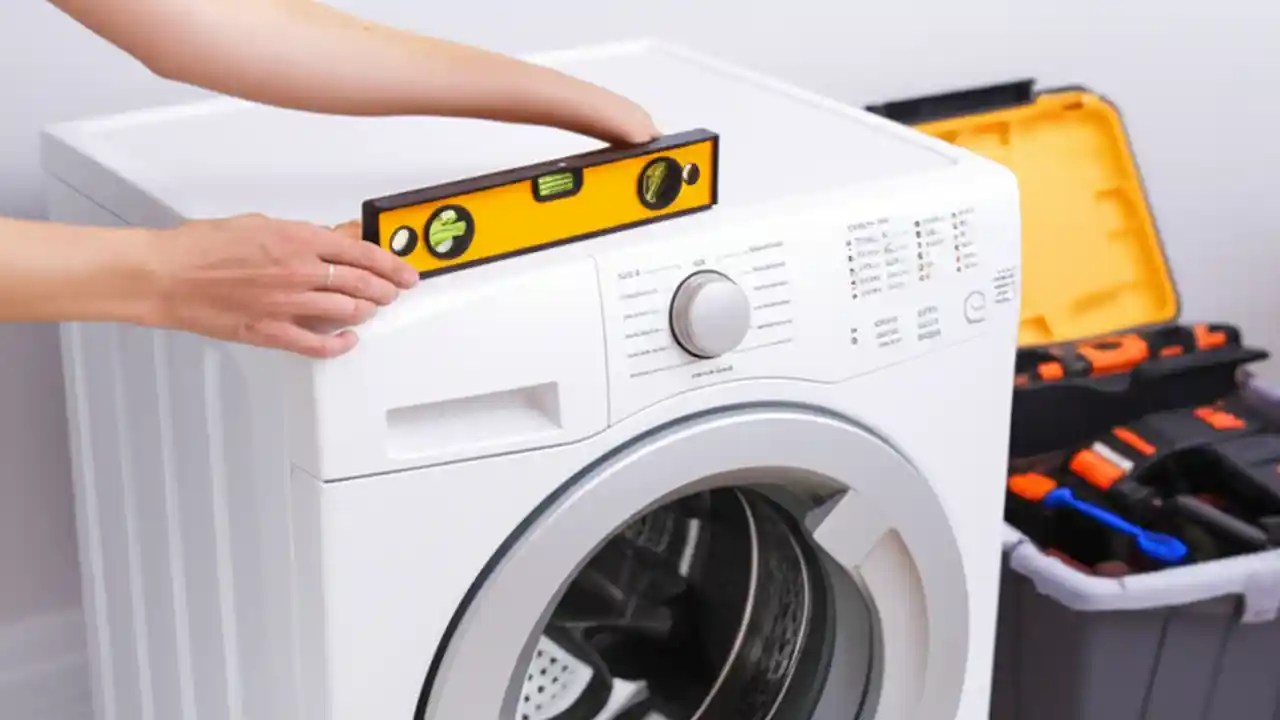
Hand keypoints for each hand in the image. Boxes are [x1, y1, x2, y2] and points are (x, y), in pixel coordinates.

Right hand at [144, 214, 417, 357]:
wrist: (167, 275)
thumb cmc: (203, 247)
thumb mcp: (261, 224)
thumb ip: (304, 234)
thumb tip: (336, 238)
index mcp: (297, 239)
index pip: (361, 252)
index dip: (391, 263)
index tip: (404, 270)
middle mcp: (298, 272)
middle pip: (362, 283)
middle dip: (387, 288)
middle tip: (396, 290)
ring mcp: (287, 304)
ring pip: (347, 310)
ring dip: (367, 310)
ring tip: (373, 308)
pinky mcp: (272, 331)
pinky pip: (318, 344)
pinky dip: (339, 343)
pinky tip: (348, 339)